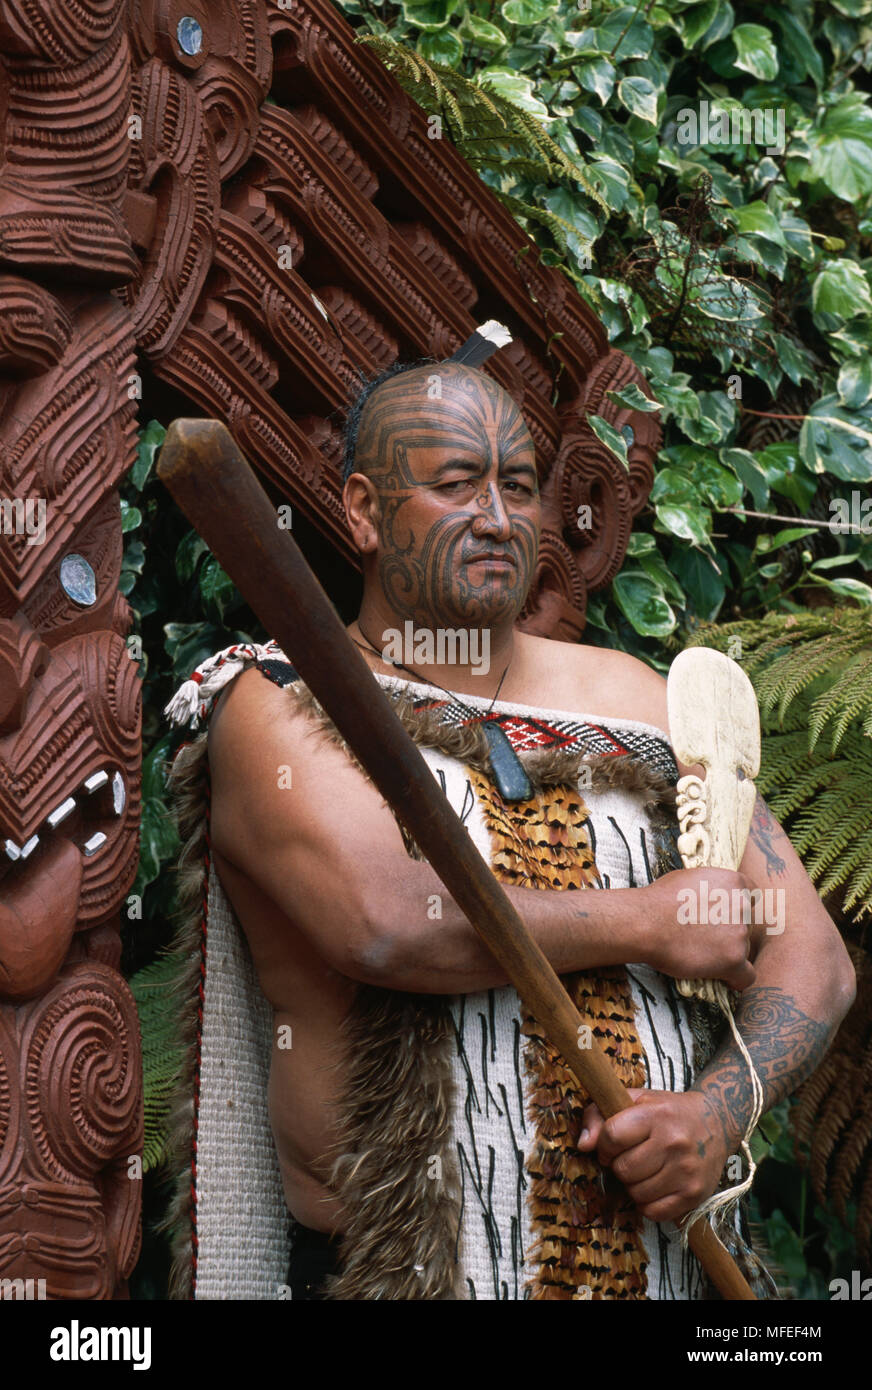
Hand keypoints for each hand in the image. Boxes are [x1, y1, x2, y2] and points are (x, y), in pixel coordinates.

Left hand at [577, 1088, 727, 1224]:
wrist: (715, 1122)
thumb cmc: (667, 1112)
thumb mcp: (635, 1100)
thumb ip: (600, 1115)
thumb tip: (583, 1145)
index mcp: (657, 1115)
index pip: (612, 1136)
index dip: (604, 1145)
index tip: (612, 1145)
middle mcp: (674, 1143)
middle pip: (623, 1169)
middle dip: (619, 1166)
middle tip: (631, 1157)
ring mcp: (686, 1171)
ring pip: (636, 1193)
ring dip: (633, 1185)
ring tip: (645, 1170)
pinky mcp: (694, 1194)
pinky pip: (653, 1212)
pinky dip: (647, 1203)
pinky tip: (655, 1185)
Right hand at [644, 866, 757, 989]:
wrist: (645, 923)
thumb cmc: (659, 900)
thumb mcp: (690, 878)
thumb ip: (712, 887)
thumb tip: (715, 894)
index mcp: (734, 882)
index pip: (751, 897)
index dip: (737, 909)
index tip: (725, 917)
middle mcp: (742, 905)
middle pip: (748, 924)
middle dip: (731, 931)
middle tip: (708, 937)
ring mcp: (740, 933)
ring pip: (744, 948)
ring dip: (728, 952)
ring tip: (701, 953)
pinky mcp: (734, 958)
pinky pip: (747, 975)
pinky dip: (737, 978)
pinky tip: (725, 979)